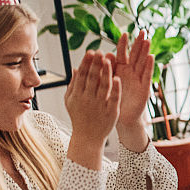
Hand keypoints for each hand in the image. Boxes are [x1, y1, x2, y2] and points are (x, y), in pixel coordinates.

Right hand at [64, 51, 120, 167]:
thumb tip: (75, 68)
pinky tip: (118, 78)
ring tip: (108, 60)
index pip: (82, 76)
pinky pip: (113, 98)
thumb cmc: (79, 117)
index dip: (86, 63)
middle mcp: (87, 99)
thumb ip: (73, 85)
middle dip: (95, 64)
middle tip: (99, 51)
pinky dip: (115, 89)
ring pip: (103, 86)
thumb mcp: (71, 101)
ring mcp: (99, 105)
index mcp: (77, 95)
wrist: (87, 138)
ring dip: (105, 72)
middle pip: (92, 79)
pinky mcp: (110, 112)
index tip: (90, 52)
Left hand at [113, 31, 152, 151]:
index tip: (125, 33)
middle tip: (142, 31)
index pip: (123, 54)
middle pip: (136, 55)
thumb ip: (108, 68)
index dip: (124, 44)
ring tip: (147, 40)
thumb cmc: (113, 99)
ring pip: (142, 63)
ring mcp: (138, 80)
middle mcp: (131, 73)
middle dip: (139, 44)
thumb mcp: (108, 82)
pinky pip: (146, 76)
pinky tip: (151, 57)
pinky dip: (148, 66)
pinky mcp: (144, 89)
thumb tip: (104, 54)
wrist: (121, 117)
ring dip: (145, 52)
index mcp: (120, 70)